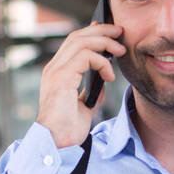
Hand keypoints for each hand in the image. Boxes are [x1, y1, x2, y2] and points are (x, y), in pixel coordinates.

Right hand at [35, 20, 125, 147]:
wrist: (57, 144)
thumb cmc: (67, 130)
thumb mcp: (83, 107)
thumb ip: (90, 92)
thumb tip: (103, 82)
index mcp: (57, 73)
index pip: (73, 43)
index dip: (92, 33)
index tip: (111, 34)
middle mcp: (53, 69)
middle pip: (77, 36)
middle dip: (101, 30)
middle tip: (120, 32)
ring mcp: (56, 72)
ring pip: (81, 42)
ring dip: (105, 43)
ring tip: (120, 51)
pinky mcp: (62, 78)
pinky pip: (86, 57)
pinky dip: (102, 62)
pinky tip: (110, 76)